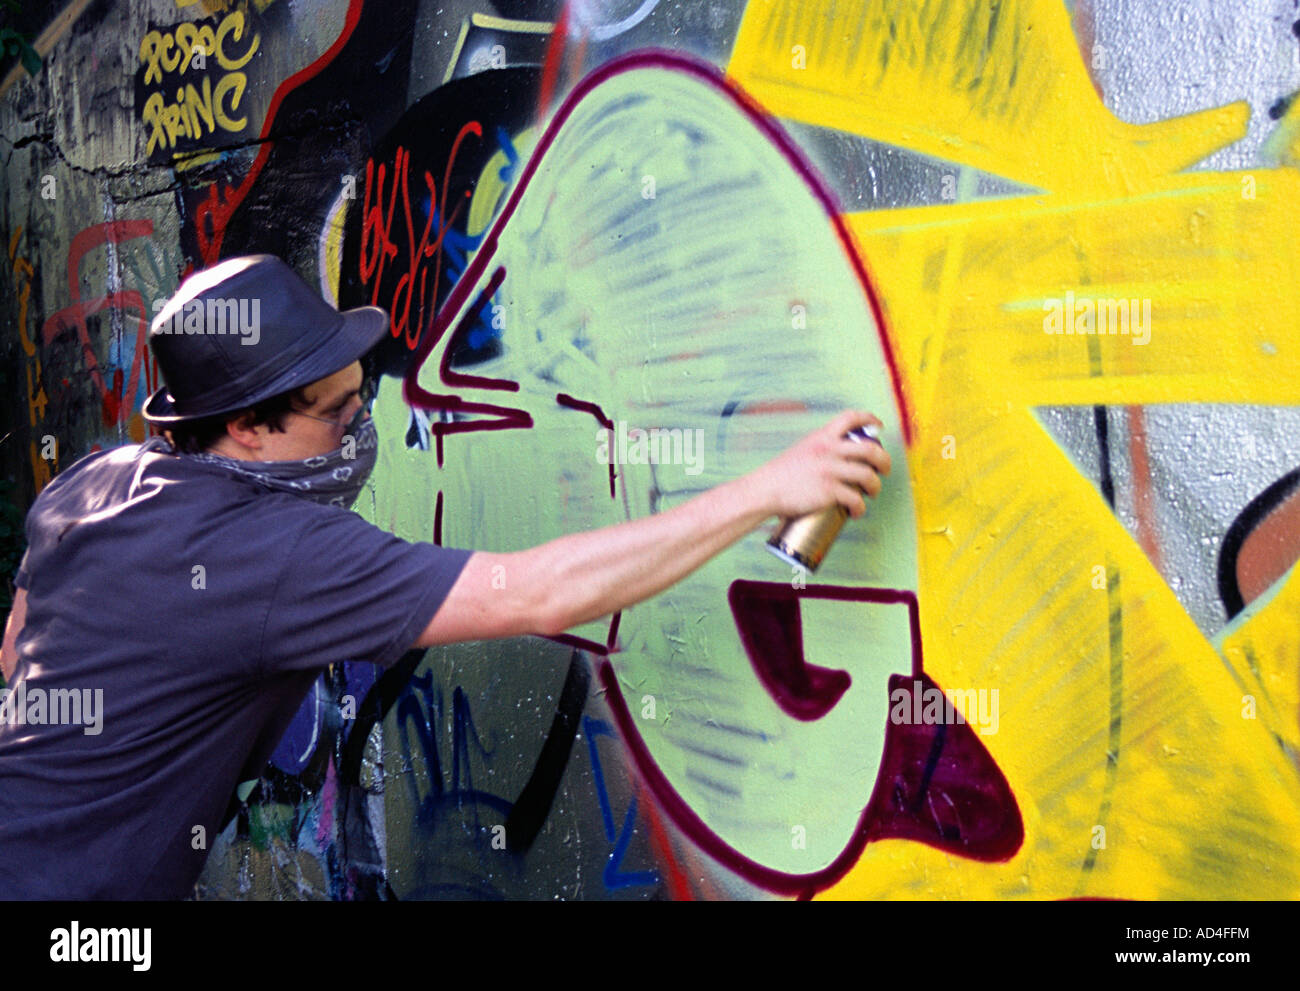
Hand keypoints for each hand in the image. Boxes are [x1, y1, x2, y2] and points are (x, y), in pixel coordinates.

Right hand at [742, 410, 891, 519]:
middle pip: (870, 449)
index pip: (851, 418)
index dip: (869, 418)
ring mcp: (830, 470)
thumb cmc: (780, 474)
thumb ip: (820, 450)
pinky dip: (861, 508)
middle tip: (884, 469)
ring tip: (872, 492)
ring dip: (876, 486)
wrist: (764, 490)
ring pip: (868, 475)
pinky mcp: (829, 491)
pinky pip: (856, 499)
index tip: (878, 426)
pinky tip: (857, 512)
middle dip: (884, 460)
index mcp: (822, 436)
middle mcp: (829, 450)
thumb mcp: (802, 450)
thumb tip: (839, 460)